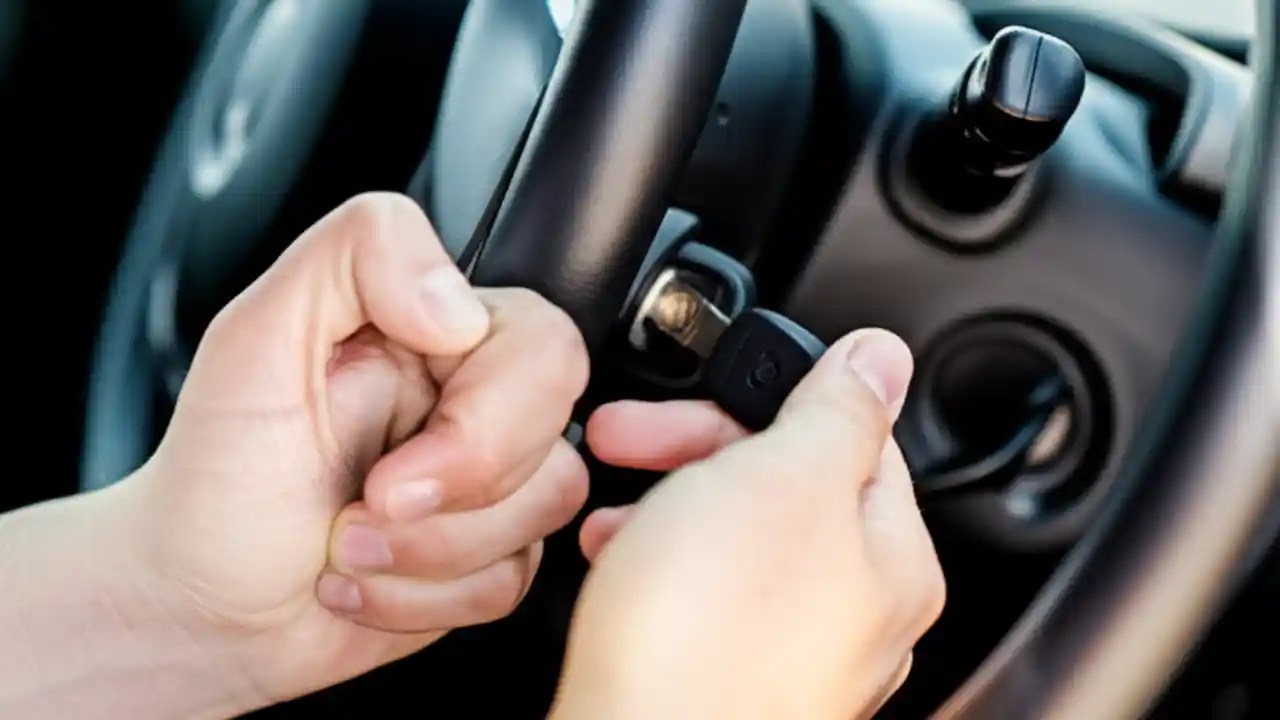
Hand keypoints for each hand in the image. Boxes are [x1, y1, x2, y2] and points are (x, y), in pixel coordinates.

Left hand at [11, 193, 589, 715]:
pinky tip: (365, 583)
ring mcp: (488, 482)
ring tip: (345, 548)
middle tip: (365, 510)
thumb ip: (358, 255)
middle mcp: (472, 399)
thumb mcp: (254, 337)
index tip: (390, 472)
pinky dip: (424, 600)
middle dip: (454, 503)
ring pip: (545, 514)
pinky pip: (516, 581)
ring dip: (427, 556)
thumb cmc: (216, 478)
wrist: (199, 608)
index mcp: (432, 331)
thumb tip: (461, 305)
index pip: (542, 346)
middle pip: (559, 437)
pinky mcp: (490, 556)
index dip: (485, 424)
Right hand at [550, 330, 944, 719]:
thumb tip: (880, 357)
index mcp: (890, 558)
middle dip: (700, 450)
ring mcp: (794, 654)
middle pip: (786, 486)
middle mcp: (856, 614)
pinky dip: (659, 566)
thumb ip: (839, 408)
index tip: (705, 385)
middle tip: (631, 437)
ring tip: (613, 516)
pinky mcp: (731, 680)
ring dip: (669, 506)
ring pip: (735, 541)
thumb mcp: (784, 477)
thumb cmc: (710, 639)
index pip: (852, 435)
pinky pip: (703, 597)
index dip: (767, 396)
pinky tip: (621, 569)